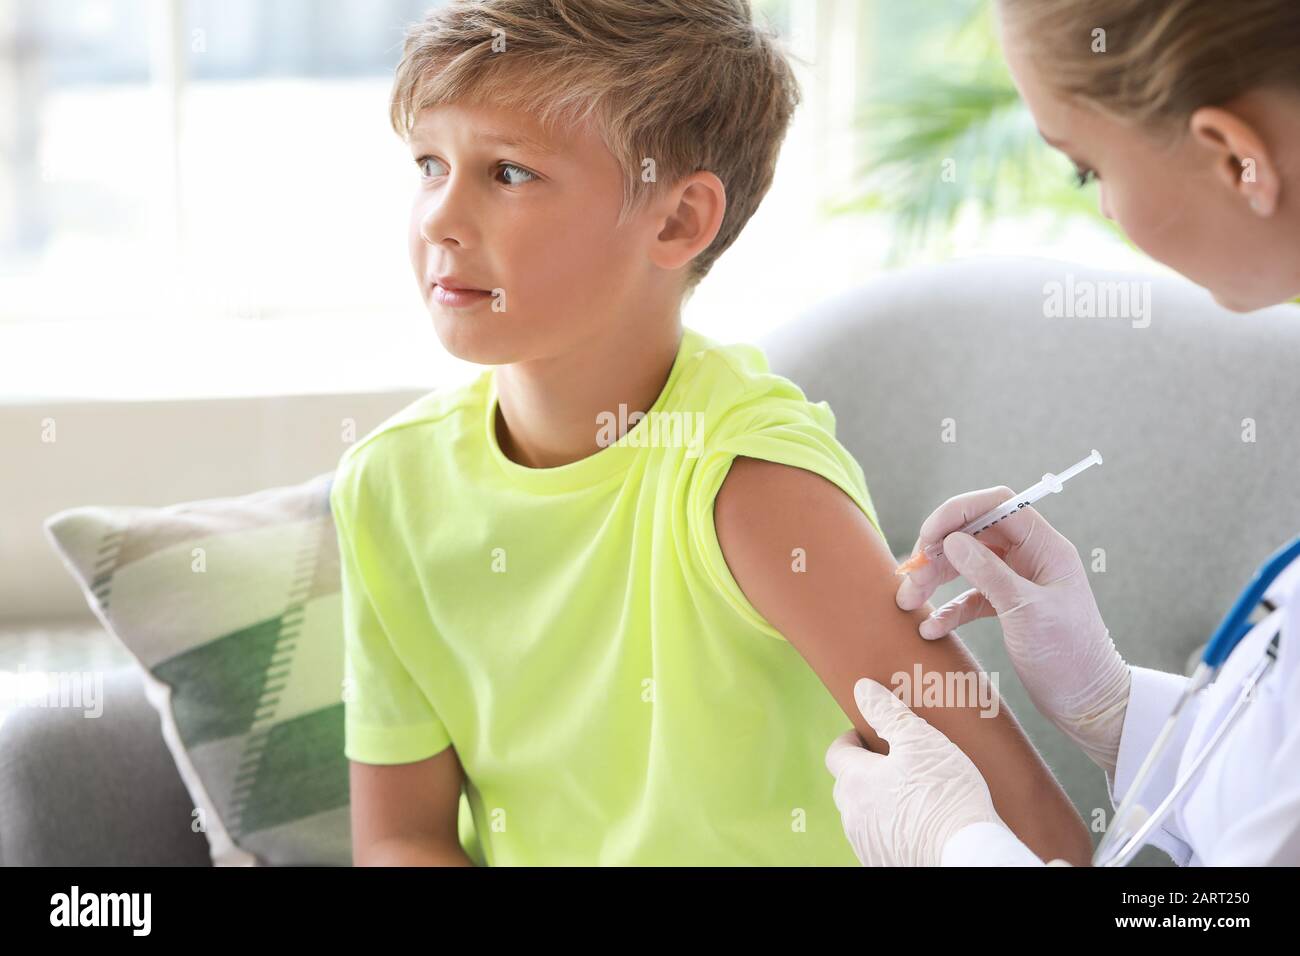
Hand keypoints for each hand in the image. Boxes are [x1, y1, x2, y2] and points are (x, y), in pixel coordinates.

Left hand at [825, 678, 1010, 865]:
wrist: (967, 852)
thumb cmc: (946, 793)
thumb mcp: (921, 740)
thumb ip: (888, 713)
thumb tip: (862, 689)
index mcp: (856, 780)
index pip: (836, 753)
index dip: (850, 740)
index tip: (868, 736)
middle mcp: (853, 814)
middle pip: (847, 784)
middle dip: (863, 770)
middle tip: (894, 763)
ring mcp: (866, 842)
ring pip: (861, 814)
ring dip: (876, 801)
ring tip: (908, 794)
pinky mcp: (882, 861)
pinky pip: (877, 838)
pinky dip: (889, 827)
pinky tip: (915, 822)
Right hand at [895, 486, 1131, 774]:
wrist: (1088, 704)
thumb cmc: (1070, 657)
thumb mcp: (1025, 611)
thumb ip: (988, 572)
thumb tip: (951, 540)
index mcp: (1045, 548)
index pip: (996, 505)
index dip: (957, 512)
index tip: (928, 535)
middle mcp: (1031, 559)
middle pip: (974, 534)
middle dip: (938, 550)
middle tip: (912, 573)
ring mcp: (1018, 583)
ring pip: (966, 564)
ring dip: (935, 579)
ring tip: (907, 600)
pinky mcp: (1007, 609)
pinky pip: (969, 597)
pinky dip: (948, 609)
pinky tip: (931, 627)